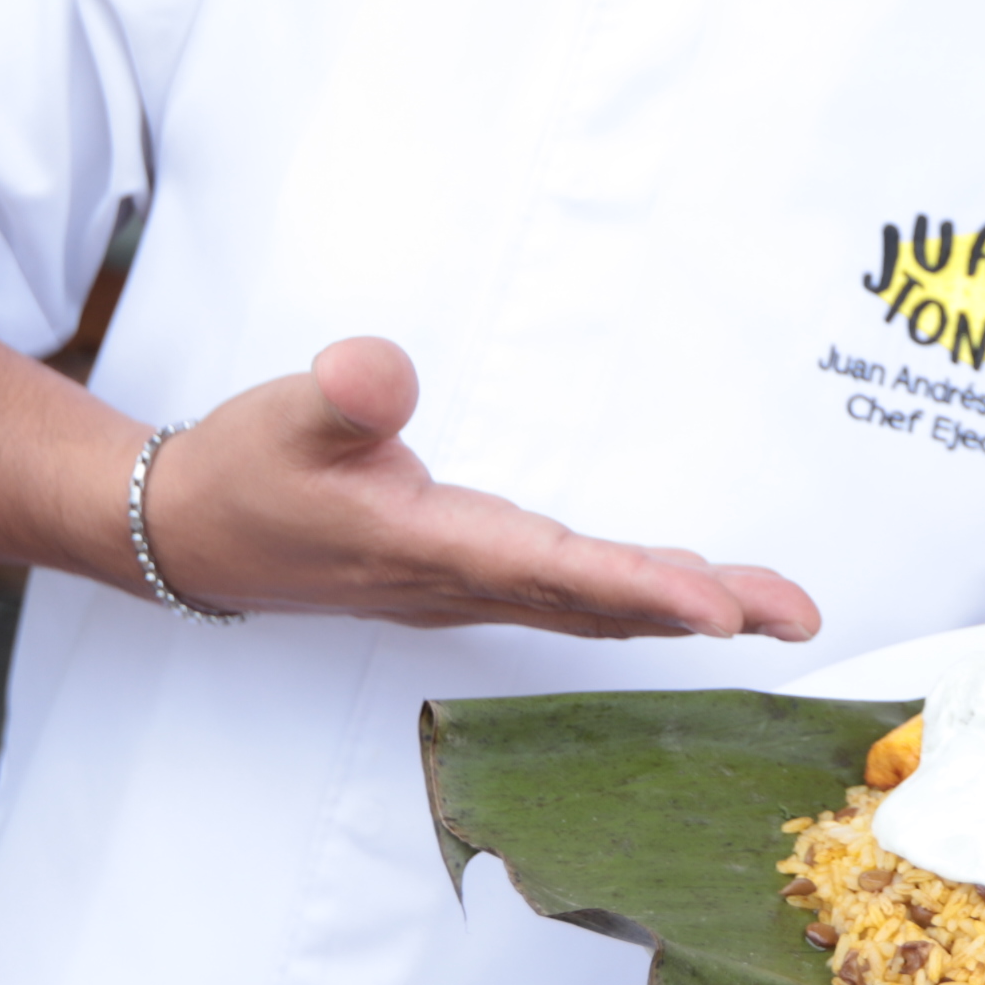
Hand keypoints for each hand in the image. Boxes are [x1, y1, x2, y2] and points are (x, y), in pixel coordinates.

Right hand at [134, 337, 820, 641]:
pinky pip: (573, 599)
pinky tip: (691, 593)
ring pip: (593, 607)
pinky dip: (637, 598)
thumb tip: (381, 372)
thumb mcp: (280, 416)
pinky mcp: (467, 579)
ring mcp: (466, 589)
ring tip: (774, 608)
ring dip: (684, 607)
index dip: (636, 588)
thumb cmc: (242, 471)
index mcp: (424, 547)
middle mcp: (459, 583)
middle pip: (598, 604)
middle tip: (794, 613)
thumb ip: (339, 395)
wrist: (190, 534)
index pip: (550, 571)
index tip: (716, 605)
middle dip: (700, 608)